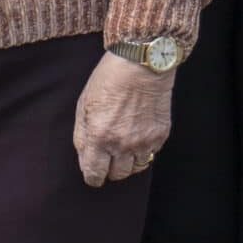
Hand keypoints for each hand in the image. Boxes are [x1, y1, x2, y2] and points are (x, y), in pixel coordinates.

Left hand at [72, 52, 173, 186]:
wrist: (141, 65)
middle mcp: (122, 144)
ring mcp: (143, 141)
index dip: (93, 177)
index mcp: (98, 136)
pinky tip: (138, 134)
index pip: (94, 174)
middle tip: (108, 156)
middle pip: (116, 175)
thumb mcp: (83, 106)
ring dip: (128, 162)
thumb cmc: (108, 81)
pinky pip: (150, 154)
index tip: (94, 173)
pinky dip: (143, 150)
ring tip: (124, 145)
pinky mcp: (160, 135)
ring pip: (135, 168)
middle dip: (110, 169)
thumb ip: (82, 137)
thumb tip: (85, 160)